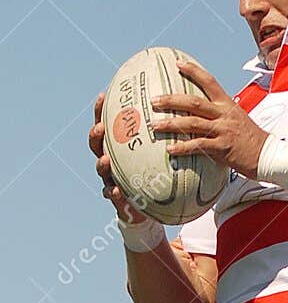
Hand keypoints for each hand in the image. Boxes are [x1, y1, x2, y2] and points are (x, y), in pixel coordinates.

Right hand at [89, 92, 153, 223]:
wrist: (152, 207)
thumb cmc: (156, 175)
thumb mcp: (161, 154)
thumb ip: (163, 136)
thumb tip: (177, 110)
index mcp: (118, 146)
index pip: (107, 125)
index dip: (101, 111)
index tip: (103, 95)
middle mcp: (111, 160)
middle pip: (97, 144)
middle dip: (95, 135)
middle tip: (100, 128)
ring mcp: (110, 178)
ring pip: (100, 168)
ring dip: (101, 163)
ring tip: (105, 160)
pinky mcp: (116, 198)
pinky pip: (111, 194)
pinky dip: (112, 192)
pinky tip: (116, 190)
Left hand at [153, 59, 267, 177]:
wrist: (270, 156)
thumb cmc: (253, 141)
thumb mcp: (239, 121)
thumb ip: (222, 117)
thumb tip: (204, 118)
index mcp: (228, 105)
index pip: (209, 82)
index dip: (193, 71)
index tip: (177, 64)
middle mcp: (224, 114)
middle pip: (192, 102)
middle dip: (170, 100)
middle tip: (153, 100)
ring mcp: (223, 130)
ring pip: (192, 123)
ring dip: (171, 124)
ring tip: (154, 125)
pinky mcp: (223, 148)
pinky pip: (198, 146)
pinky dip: (182, 147)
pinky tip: (170, 149)